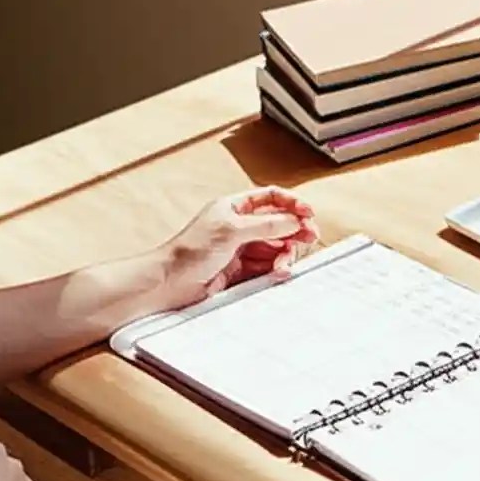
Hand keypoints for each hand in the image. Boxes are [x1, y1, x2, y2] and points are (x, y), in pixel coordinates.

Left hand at [159, 186, 318, 306]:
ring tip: (284, 263)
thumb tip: (294, 220)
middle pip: (279, 224)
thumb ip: (266, 225)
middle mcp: (240, 226)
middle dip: (295, 230)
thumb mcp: (232, 231)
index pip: (271, 198)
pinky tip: (278, 271)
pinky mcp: (242, 270)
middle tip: (310, 237)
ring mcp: (242, 248)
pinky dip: (277, 268)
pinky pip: (269, 266)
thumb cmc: (189, 251)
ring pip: (277, 247)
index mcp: (234, 207)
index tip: (308, 213)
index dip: (292, 203)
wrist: (170, 282)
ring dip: (286, 253)